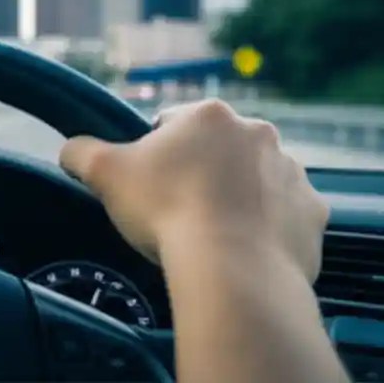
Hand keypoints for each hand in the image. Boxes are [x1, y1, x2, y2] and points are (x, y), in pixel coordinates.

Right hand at [60, 99, 328, 281]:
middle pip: (218, 152)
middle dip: (200, 174)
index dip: (155, 156)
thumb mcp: (104, 173)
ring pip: (254, 182)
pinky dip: (267, 230)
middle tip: (177, 211)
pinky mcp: (313, 214)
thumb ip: (80, 151)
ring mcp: (293, 174)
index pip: (172, 125)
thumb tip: (70, 149)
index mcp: (209, 115)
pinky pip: (285, 217)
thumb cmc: (166, 210)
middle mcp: (259, 134)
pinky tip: (243, 250)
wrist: (232, 268)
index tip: (148, 186)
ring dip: (236, 199)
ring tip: (212, 235)